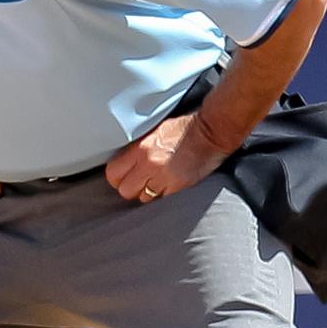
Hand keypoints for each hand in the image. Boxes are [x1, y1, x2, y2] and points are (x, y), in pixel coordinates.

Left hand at [105, 113, 231, 205]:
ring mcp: (165, 177)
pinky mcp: (179, 186)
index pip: (113, 172)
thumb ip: (137, 148)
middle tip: (138, 182)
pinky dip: (162, 195)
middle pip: (126, 190)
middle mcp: (150, 164)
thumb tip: (125, 161)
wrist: (213, 131)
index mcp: (140, 148)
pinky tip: (167, 185)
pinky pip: (162, 200)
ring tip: (155, 182)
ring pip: (143, 198)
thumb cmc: (186, 128)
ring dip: (147, 193)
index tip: (121, 176)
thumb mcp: (154, 131)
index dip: (116, 177)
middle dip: (130, 187)